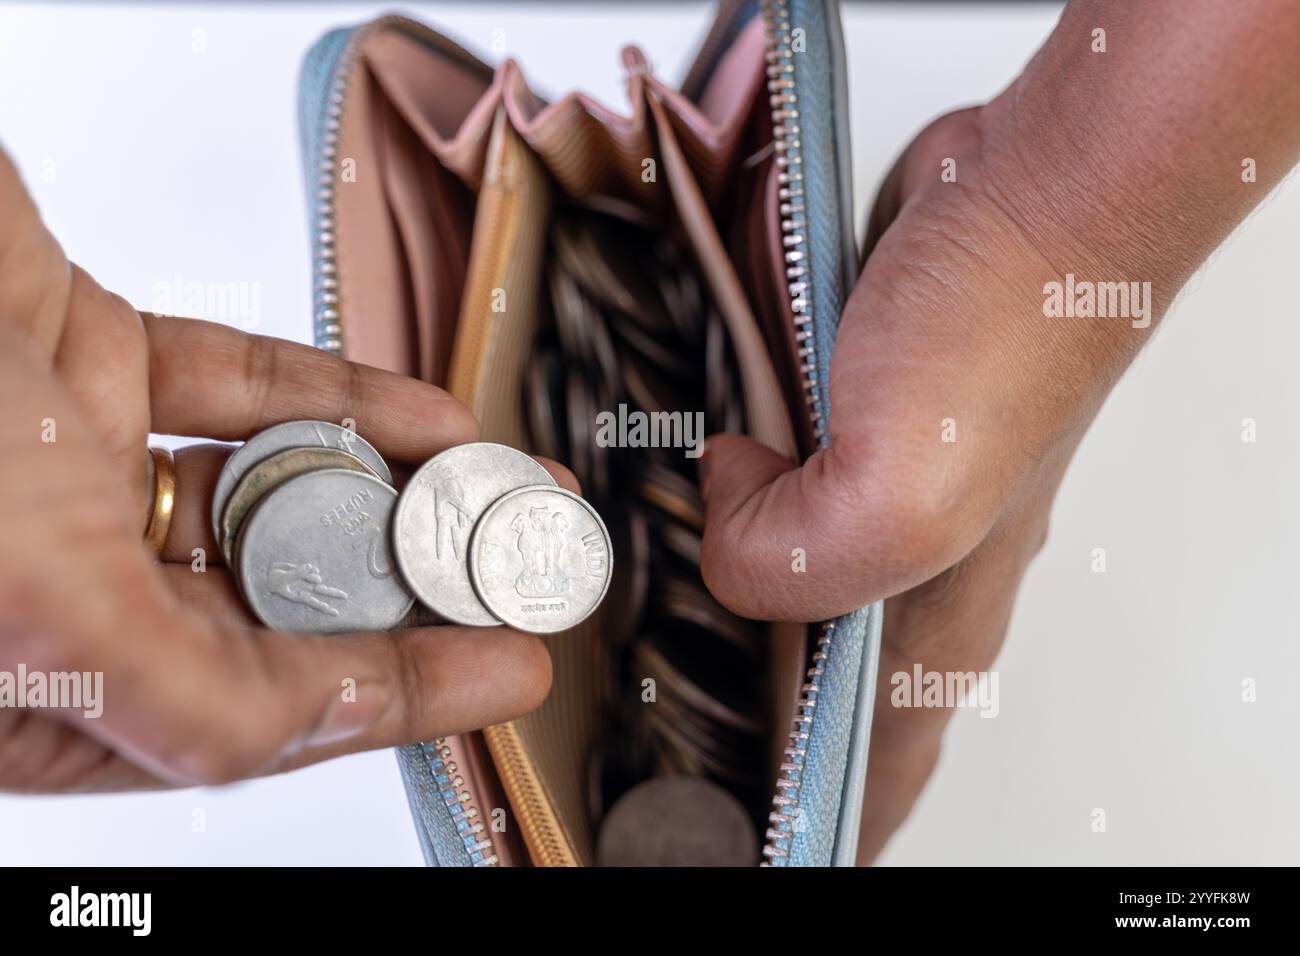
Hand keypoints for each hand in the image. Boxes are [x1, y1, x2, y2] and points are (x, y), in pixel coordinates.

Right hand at [0, 147, 556, 791]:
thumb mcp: (32, 603)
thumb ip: (190, 693)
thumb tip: (334, 723)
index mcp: (18, 684)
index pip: (239, 719)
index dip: (387, 703)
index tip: (502, 672)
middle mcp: (43, 582)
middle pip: (270, 606)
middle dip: (411, 594)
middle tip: (521, 573)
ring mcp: (62, 466)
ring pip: (266, 496)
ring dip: (393, 493)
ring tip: (502, 495)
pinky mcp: (79, 358)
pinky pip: (236, 389)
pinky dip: (334, 400)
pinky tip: (424, 418)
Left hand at [698, 0, 1299, 860]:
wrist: (1032, 195)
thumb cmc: (1007, 331)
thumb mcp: (899, 490)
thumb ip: (790, 561)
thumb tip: (722, 525)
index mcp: (930, 624)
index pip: (873, 780)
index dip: (811, 835)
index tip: (727, 854)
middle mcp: (906, 573)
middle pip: (814, 693)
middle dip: (740, 730)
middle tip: (653, 748)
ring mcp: (875, 497)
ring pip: (781, 588)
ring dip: (718, 604)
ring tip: (640, 629)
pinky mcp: (843, 429)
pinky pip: (768, 495)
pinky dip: (719, 507)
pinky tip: (672, 500)